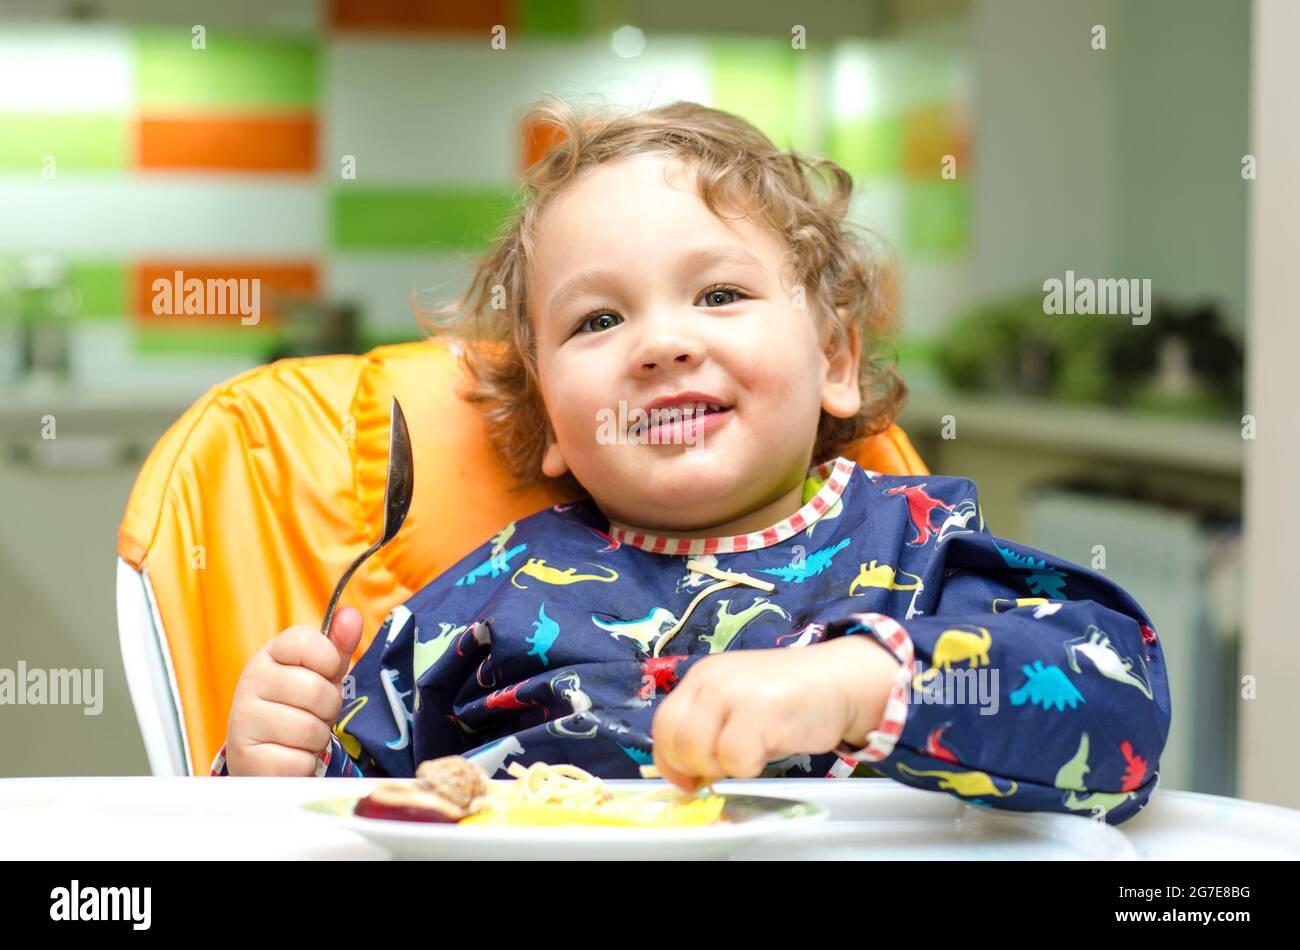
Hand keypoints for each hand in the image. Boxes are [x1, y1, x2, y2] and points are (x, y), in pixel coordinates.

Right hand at [225, 607, 363, 776]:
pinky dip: (305, 763)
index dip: (329, 661)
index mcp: (269, 655)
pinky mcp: (248, 759)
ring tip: (300, 736)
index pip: (309, 642)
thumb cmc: (297, 708)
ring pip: (311, 729)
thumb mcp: (321, 674)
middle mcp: (250, 683)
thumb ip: (337, 646)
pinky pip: (300, 760)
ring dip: (317, 738)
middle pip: (317, 690)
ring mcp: (245, 721)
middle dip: (328, 708)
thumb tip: (352, 614)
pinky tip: (290, 756)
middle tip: (313, 713)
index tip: (323, 673)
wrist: (263, 756)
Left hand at [650, 635, 899, 791]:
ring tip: (751, 754)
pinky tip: (769, 750)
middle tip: (725, 768)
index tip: (688, 780)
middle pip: (676, 740)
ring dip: (723, 767)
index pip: (662, 724)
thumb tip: (688, 773)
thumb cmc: (791, 699)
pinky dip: (750, 767)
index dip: (670, 760)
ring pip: (700, 751)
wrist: (840, 680)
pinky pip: (736, 758)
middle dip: (695, 767)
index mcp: (702, 676)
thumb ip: (710, 728)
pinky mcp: (760, 710)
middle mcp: (713, 680)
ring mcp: (734, 692)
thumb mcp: (739, 704)